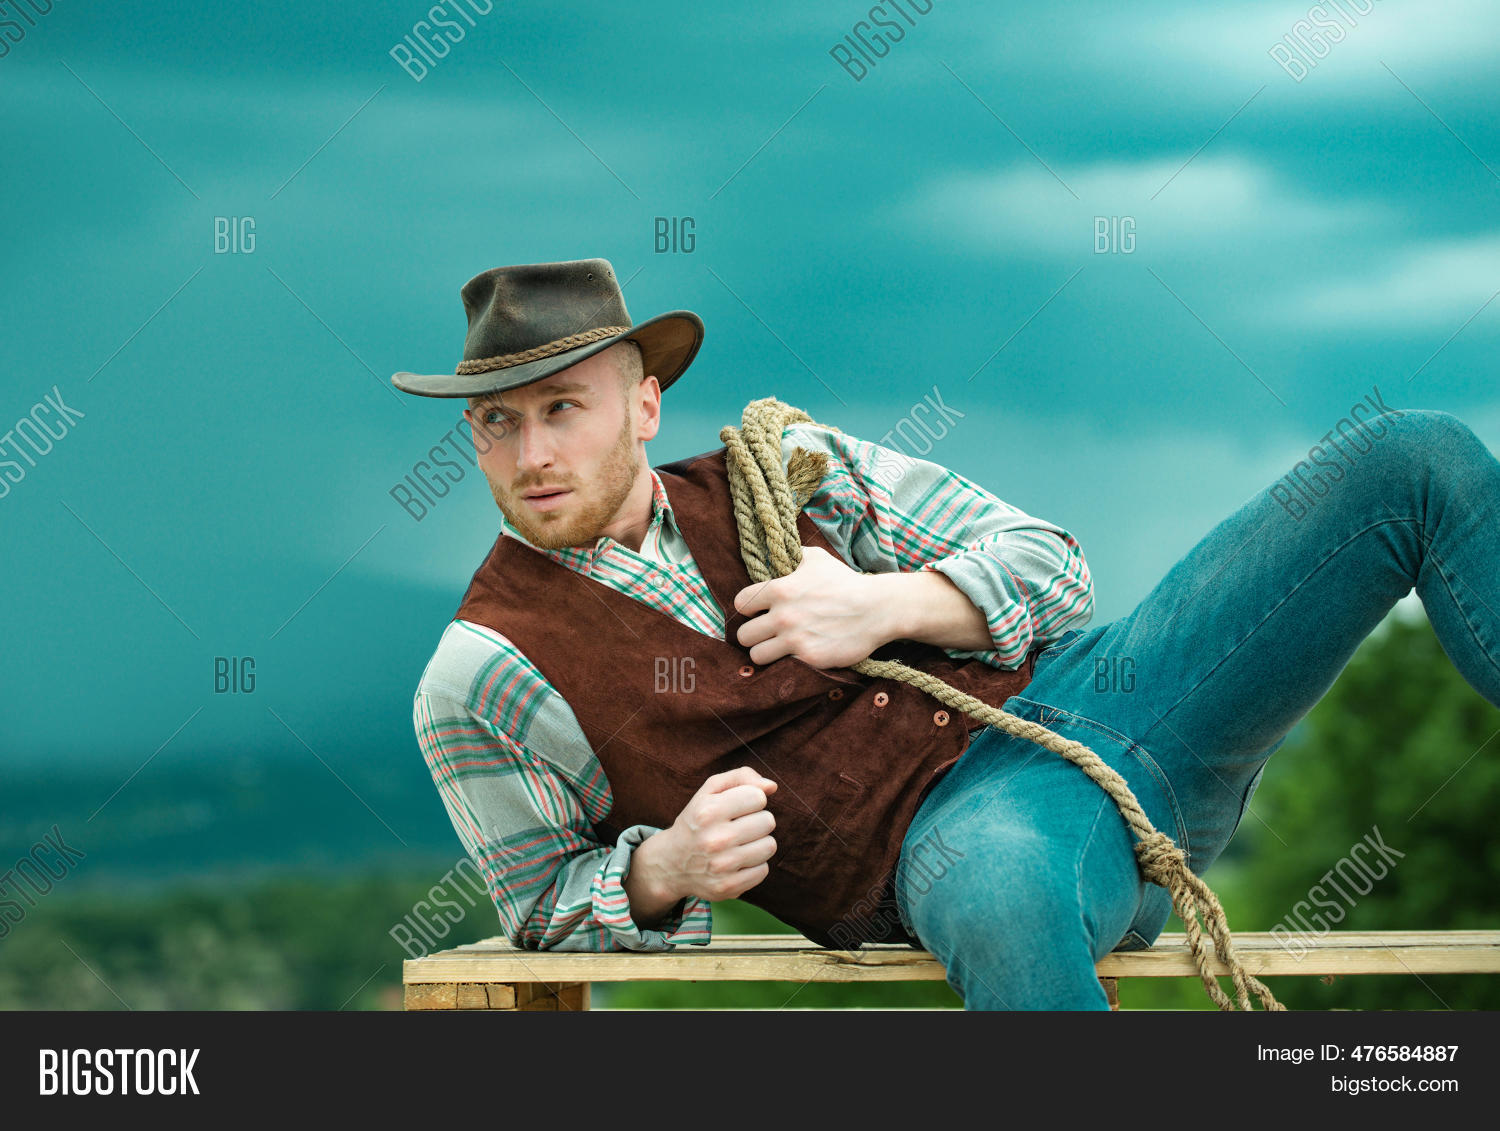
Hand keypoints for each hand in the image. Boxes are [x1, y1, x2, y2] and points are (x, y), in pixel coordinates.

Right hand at [645, 767, 778, 902]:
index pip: (758, 797)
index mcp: (708, 811)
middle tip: (739, 826)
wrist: (671, 863)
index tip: (738, 807)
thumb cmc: (697, 820)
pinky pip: (763, 870)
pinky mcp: (728, 887)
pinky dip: (753, 864)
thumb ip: (741, 777)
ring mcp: (722, 866)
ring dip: (758, 843)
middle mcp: (715, 839)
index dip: (751, 799)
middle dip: (757, 820)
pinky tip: (737, 861)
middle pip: (768, 821)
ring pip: (769, 846)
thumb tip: (772, 786)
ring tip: (740, 843)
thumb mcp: (709, 791)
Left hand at [732, 546, 891, 668]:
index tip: (759, 611)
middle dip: (754, 634)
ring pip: (756, 655)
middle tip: (767, 633)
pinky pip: (782, 667)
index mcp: (780, 589)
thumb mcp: (817, 559)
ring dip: (765, 652)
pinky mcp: (809, 658)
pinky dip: (786, 663)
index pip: (740, 604)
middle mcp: (783, 615)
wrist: (876, 609)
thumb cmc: (846, 582)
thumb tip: (777, 556)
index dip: (748, 608)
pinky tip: (796, 655)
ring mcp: (795, 639)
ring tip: (777, 647)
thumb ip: (792, 557)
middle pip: (743, 635)